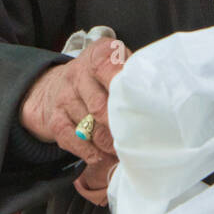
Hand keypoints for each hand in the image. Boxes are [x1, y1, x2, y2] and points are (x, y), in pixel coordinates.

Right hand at [19, 36, 129, 204]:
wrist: (60, 82)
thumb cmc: (102, 74)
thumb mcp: (118, 60)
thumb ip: (134, 71)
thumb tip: (158, 91)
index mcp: (98, 56)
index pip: (109, 70)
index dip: (125, 90)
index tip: (141, 107)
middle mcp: (78, 75)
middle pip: (99, 106)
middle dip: (120, 127)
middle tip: (138, 140)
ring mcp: (64, 97)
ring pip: (87, 127)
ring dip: (108, 144)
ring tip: (125, 152)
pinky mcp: (55, 119)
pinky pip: (70, 139)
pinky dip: (88, 152)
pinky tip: (102, 157)